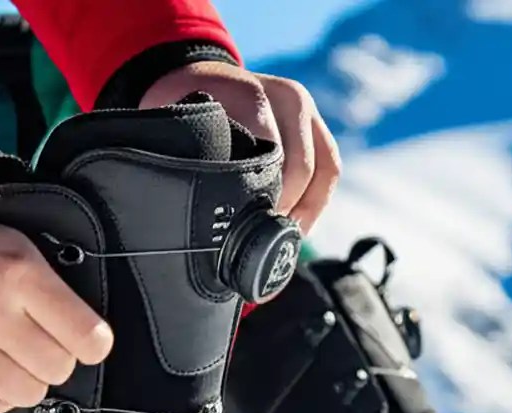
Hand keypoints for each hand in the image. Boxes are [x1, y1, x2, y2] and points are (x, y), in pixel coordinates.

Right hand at [0, 215, 113, 412]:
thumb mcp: (8, 244)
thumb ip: (48, 286)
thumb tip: (85, 333)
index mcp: (19, 274)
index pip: (88, 336)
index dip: (92, 343)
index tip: (84, 342)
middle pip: (59, 368)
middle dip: (53, 359)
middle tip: (33, 342)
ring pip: (28, 394)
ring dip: (23, 380)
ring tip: (5, 357)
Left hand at [141, 62, 341, 233]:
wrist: (200, 75)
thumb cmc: (185, 106)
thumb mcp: (182, 127)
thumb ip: (198, 159)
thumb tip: (219, 217)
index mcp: (251, 93)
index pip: (270, 155)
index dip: (262, 197)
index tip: (245, 227)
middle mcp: (287, 96)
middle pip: (301, 167)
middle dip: (284, 208)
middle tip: (263, 239)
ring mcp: (307, 109)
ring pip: (325, 169)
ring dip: (308, 209)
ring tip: (286, 238)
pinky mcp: (316, 125)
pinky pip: (329, 167)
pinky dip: (316, 199)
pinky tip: (297, 223)